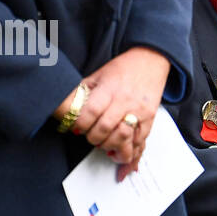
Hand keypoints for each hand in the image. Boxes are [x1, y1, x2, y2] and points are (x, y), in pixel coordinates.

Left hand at [57, 47, 171, 178]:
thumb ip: (83, 93)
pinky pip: (140, 141)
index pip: (92, 111)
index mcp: (109, 88)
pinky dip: (130, 152)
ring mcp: (139, 111)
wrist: (150, 60)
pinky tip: (119, 155)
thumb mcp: (98, 75)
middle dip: (94, 138)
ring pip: (123, 138)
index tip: (76, 129)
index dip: (81, 124)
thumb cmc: (122, 68)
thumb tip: (66, 111)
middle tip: (90, 137)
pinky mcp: (150, 119)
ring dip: (110, 147)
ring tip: (104, 146)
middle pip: (106, 128)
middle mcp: (125, 100)